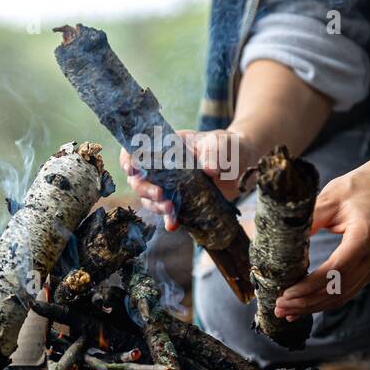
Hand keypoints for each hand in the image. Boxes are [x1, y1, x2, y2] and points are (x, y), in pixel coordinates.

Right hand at [119, 128, 256, 230]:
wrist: (241, 164)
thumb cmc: (227, 146)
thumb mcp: (222, 144)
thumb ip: (215, 152)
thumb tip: (208, 170)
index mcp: (165, 146)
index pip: (137, 150)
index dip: (128, 159)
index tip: (132, 169)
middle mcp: (163, 167)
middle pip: (139, 179)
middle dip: (144, 188)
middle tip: (160, 194)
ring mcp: (171, 185)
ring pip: (150, 198)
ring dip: (155, 205)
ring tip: (170, 208)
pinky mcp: (182, 201)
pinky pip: (169, 213)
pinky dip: (169, 220)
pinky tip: (173, 225)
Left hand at [274, 162, 369, 317]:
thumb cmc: (357, 188)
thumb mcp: (330, 198)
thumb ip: (308, 220)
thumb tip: (278, 241)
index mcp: (366, 236)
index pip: (336, 270)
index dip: (310, 286)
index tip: (286, 293)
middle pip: (339, 289)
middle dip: (307, 302)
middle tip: (279, 308)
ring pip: (343, 295)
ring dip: (313, 306)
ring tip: (287, 312)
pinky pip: (347, 290)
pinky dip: (325, 300)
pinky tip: (304, 306)